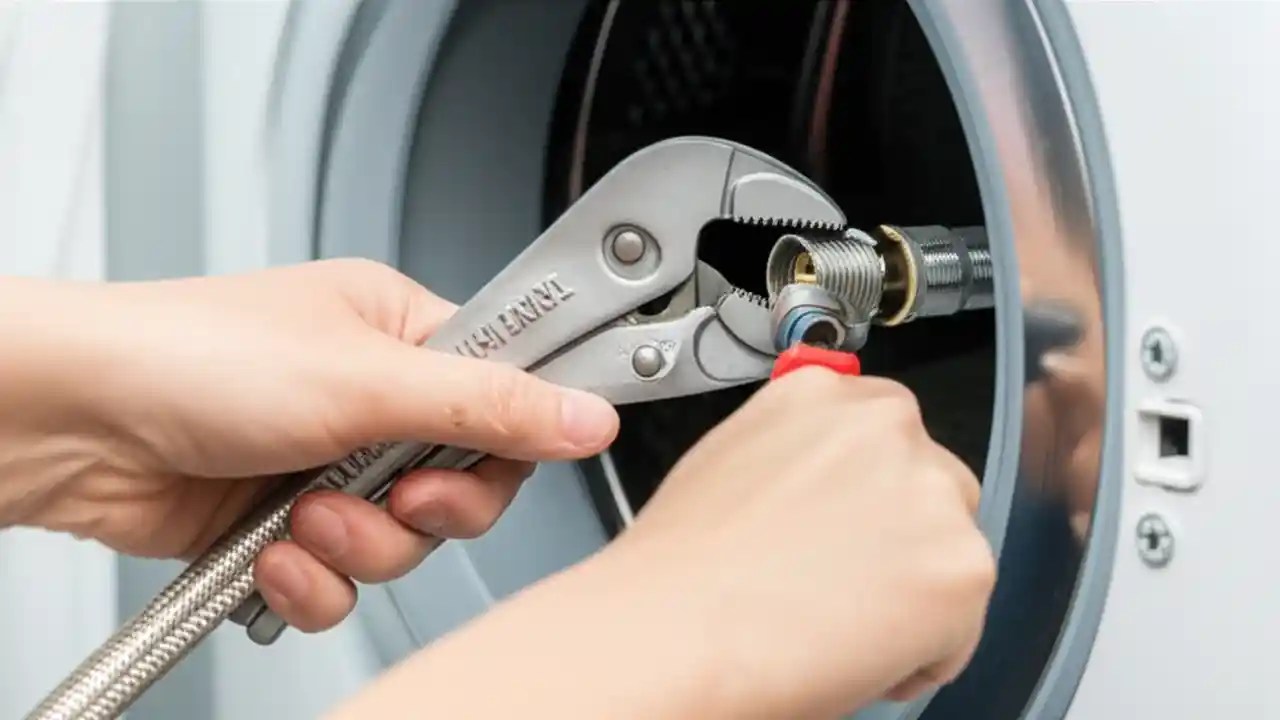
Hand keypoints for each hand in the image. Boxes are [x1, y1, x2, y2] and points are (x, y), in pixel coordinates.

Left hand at [0, 259, 618, 631]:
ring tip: (304, 510)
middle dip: (426, 508)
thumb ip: (489, 406)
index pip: (507, 391)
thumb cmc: (189, 356)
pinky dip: (314, 577)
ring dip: (358, 542)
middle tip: (394, 494)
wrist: (71, 424)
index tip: (499, 461)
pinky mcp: (291, 522)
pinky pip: (346, 578)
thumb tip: (587, 415)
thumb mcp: (366, 379)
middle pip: (465, 482)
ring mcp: (332, 464)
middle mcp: (374, 398)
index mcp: (402, 332)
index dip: (514, 436)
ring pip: (406, 541)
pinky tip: (277, 549)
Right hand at [605, 368, 994, 717]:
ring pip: (949, 557)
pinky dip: (921, 656)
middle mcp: (886, 425)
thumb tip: (822, 475)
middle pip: (930, 487)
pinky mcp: (963, 566)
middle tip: (838, 584)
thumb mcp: (728, 460)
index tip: (844, 524)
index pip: (882, 432)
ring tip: (834, 623)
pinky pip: (960, 628)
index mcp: (823, 389)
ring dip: (909, 594)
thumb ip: (794, 450)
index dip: (864, 494)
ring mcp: (932, 492)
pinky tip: (854, 654)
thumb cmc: (681, 570)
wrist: (678, 633)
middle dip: (898, 538)